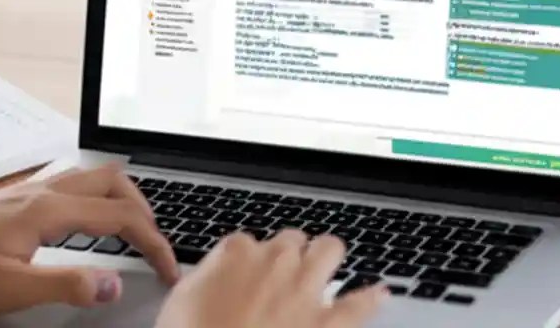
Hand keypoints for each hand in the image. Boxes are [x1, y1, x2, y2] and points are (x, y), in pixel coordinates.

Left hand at [0, 163, 177, 319]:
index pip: (120, 217)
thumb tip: (116, 283)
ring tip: (134, 232)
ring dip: (119, 200)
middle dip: (145, 209)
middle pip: (112, 182)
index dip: (154, 243)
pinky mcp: (11, 203)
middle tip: (158, 247)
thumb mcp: (11, 291)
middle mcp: (38, 193)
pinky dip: (94, 201)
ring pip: (89, 179)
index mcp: (45, 210)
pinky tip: (86, 226)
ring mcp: (24, 194)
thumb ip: (68, 284)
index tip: (171, 270)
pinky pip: (68, 188)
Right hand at [156, 231, 386, 327]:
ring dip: (328, 257)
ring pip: (330, 250)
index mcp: (236, 252)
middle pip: (292, 239)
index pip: (248, 241)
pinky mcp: (328, 323)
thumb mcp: (180, 300)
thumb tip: (212, 274)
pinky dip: (371, 298)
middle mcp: (275, 262)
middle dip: (292, 252)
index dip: (250, 258)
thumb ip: (204, 278)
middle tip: (284, 273)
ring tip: (326, 266)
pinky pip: (359, 304)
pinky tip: (379, 293)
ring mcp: (305, 290)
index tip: (247, 274)